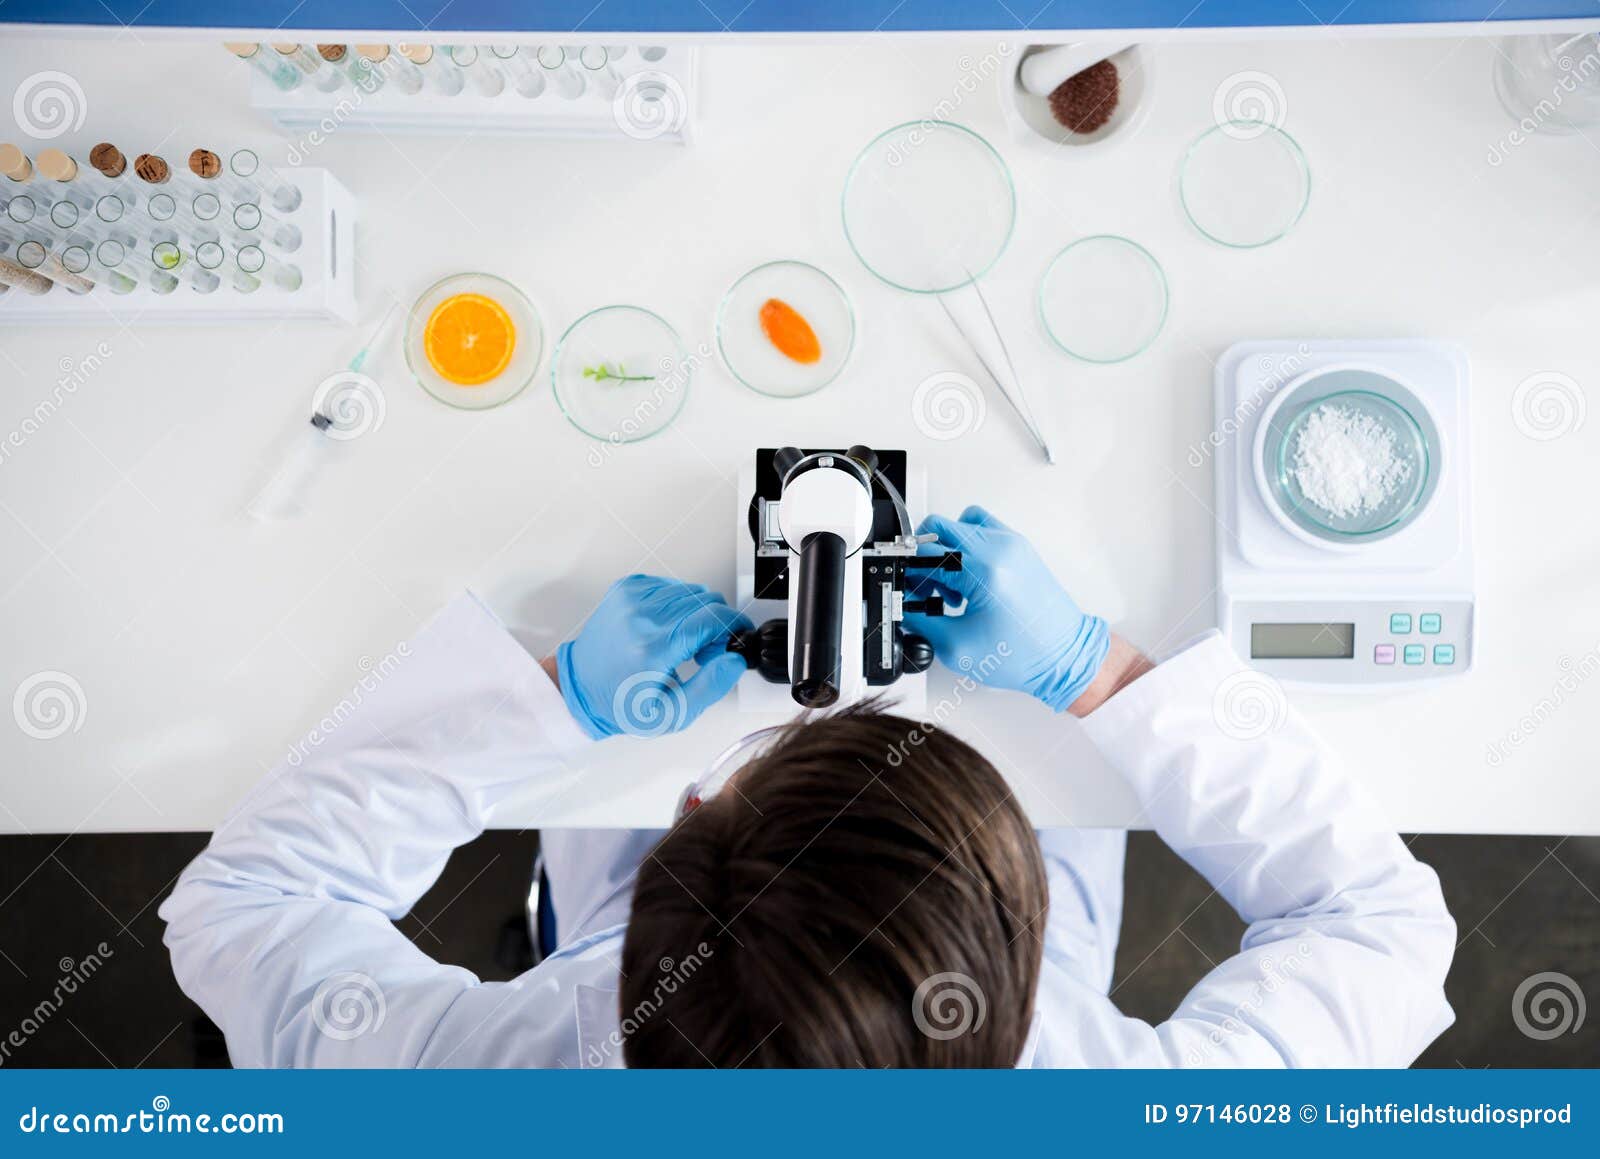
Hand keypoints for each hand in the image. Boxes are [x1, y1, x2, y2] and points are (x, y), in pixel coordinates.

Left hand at [556, 575, 750, 738]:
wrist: (580, 688)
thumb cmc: (621, 703)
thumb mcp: (672, 714)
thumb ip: (710, 687)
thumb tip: (734, 659)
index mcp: (653, 648)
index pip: (712, 617)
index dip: (734, 626)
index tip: (738, 638)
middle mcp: (640, 617)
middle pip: (705, 600)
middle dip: (717, 624)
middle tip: (706, 651)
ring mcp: (630, 599)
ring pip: (690, 590)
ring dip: (698, 613)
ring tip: (685, 642)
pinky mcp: (625, 590)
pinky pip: (671, 585)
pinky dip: (678, 604)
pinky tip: (669, 627)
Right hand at [905, 506, 1109, 713]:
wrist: (1065, 657)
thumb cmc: (1025, 655)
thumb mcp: (957, 647)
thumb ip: (921, 622)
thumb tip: (906, 608)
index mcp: (984, 570)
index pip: (926, 551)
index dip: (909, 572)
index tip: (910, 590)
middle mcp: (1000, 549)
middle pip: (939, 528)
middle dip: (923, 557)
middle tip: (926, 587)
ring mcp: (1012, 544)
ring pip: (960, 523)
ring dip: (946, 548)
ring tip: (950, 585)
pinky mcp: (1020, 548)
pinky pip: (982, 529)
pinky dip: (967, 546)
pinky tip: (968, 578)